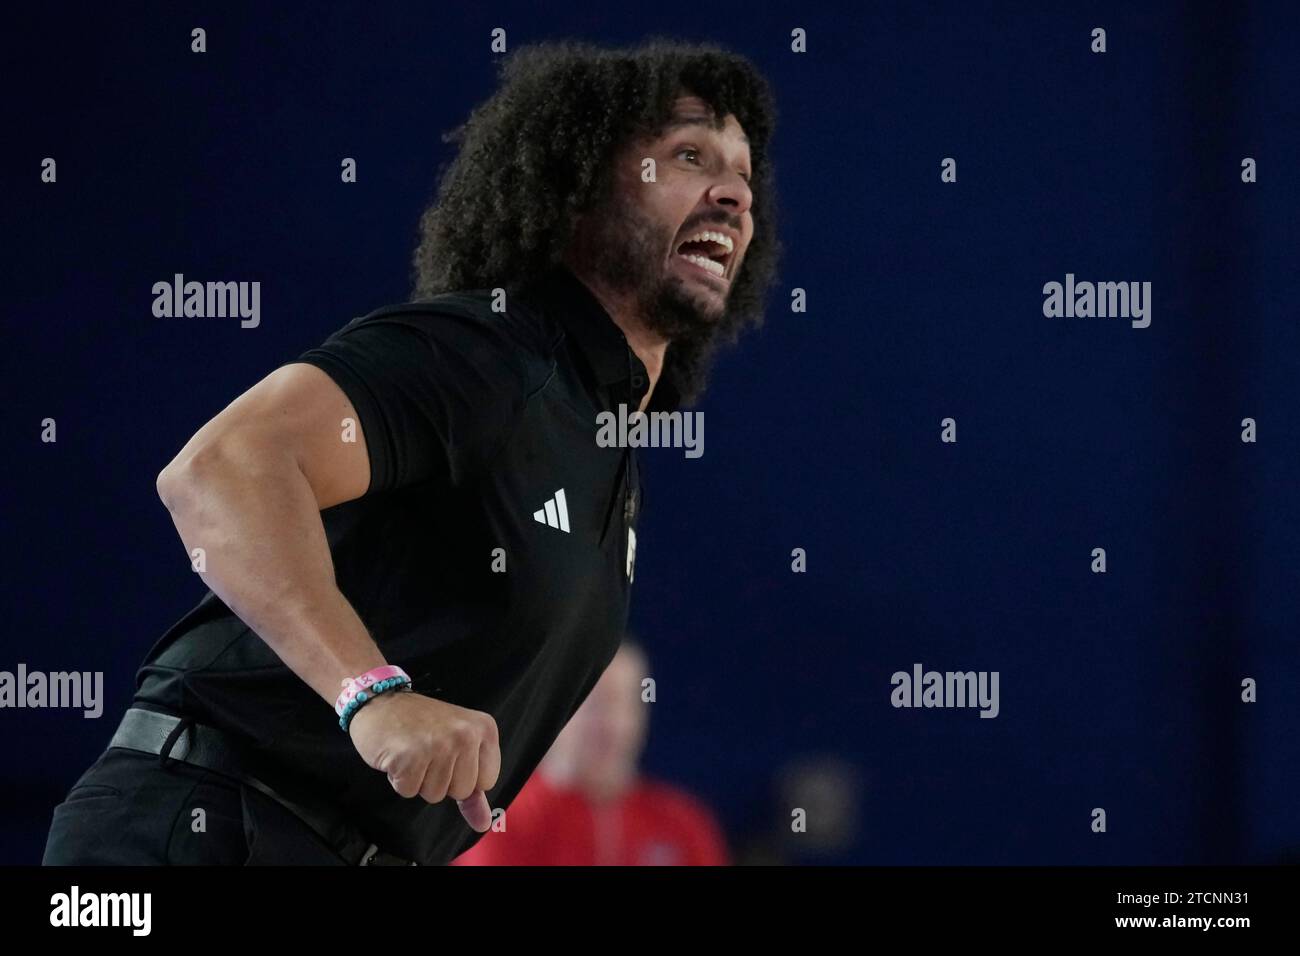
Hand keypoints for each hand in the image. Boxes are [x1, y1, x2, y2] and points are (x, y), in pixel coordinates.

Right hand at [347, 691, 499, 831]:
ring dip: (418, 780)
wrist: (380, 700)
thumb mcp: (457, 746)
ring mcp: (438, 745)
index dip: (463, 775)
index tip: (449, 752)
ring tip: (412, 752)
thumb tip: (484, 824)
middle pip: (461, 791)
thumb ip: (474, 788)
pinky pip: (408, 791)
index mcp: (484, 728)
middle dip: (441, 780)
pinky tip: (397, 755)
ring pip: (435, 795)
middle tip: (427, 751)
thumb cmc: (420, 725)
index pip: (487, 781)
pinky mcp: (409, 757)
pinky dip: (399, 779)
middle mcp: (466, 734)